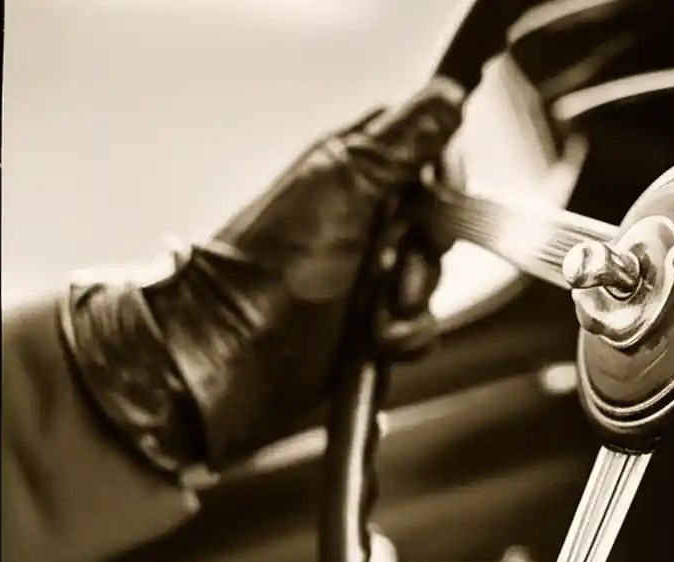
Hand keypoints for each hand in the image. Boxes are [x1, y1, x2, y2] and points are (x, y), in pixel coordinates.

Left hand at [61, 79, 465, 472]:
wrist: (226, 357)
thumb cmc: (267, 271)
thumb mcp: (342, 189)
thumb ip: (401, 141)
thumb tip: (447, 92)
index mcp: (349, 171)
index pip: (427, 152)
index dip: (443, 178)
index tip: (434, 202)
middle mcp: (359, 219)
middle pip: (438, 220)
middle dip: (426, 251)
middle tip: (391, 268)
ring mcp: (364, 274)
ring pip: (431, 277)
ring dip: (413, 301)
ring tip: (376, 316)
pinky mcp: (368, 324)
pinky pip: (419, 326)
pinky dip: (407, 337)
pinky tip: (377, 342)